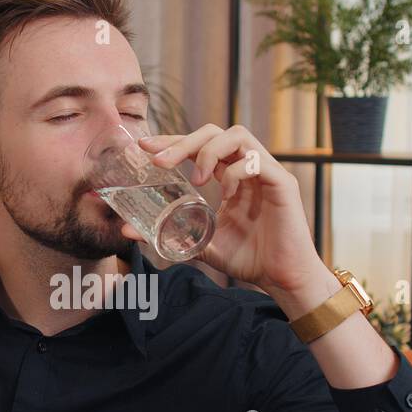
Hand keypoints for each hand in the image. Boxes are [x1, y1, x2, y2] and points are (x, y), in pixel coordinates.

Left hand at [130, 124, 327, 296]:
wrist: (282, 279)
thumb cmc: (249, 259)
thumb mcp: (201, 245)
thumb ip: (170, 236)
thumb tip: (127, 232)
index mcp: (230, 178)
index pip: (200, 146)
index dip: (173, 141)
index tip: (144, 148)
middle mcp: (247, 168)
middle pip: (215, 133)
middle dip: (183, 142)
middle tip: (158, 161)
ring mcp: (266, 172)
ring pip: (238, 135)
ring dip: (210, 152)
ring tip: (197, 178)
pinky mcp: (283, 183)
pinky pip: (257, 161)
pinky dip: (237, 171)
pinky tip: (227, 193)